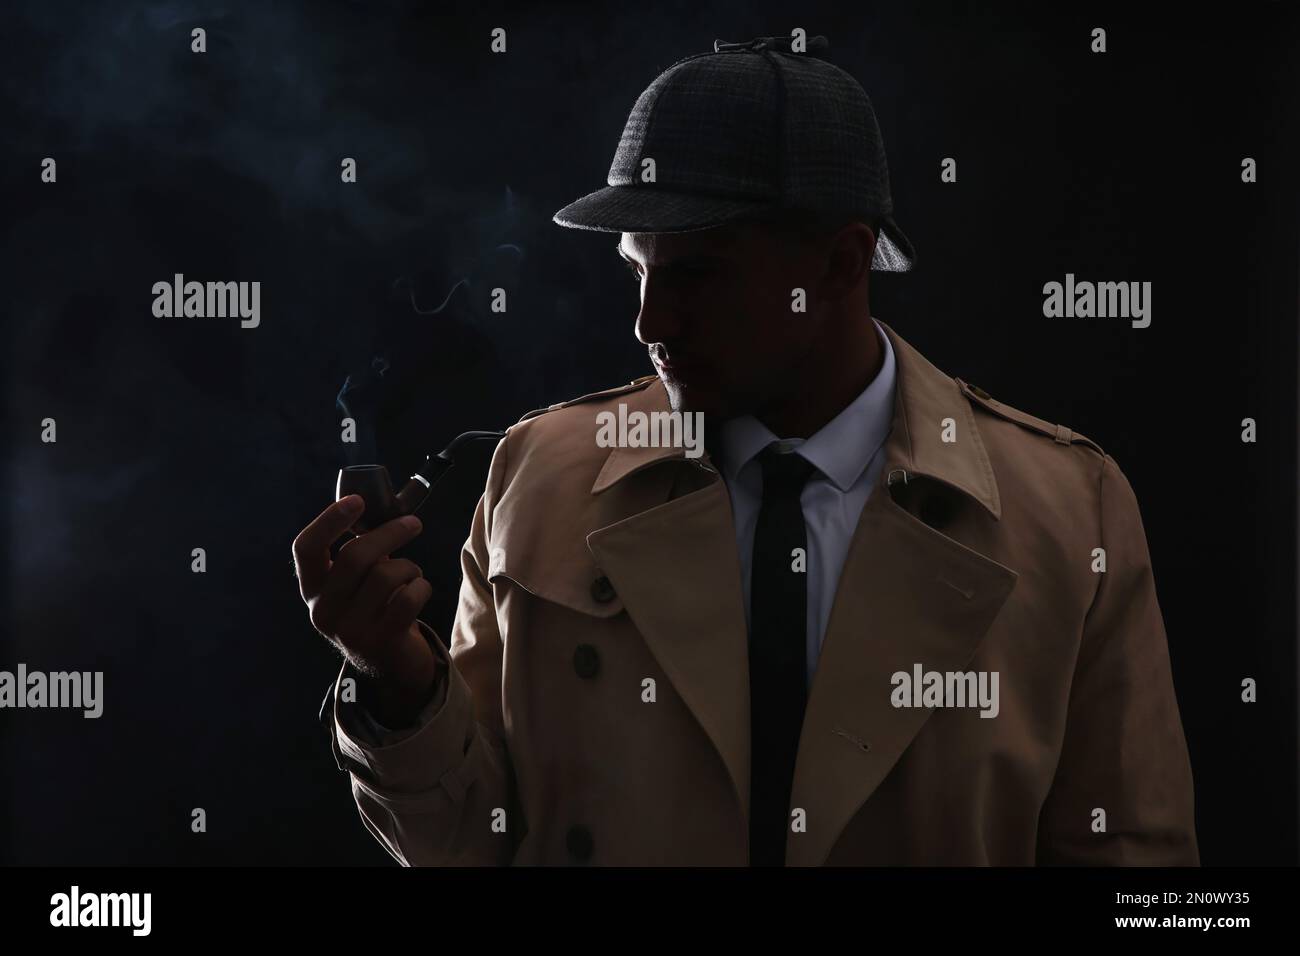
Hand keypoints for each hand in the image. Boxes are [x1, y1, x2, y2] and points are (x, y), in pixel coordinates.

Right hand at [293, 495, 439, 724]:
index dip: (329, 520)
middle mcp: (323, 611)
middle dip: (390, 533)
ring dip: (409, 566)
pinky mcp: (381, 642)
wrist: (390, 664)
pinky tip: (420, 591)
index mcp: (312, 590)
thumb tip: (377, 507)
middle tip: (413, 523)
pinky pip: (408, 598)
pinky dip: (421, 587)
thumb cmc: (375, 606)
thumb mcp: (358, 581)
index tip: (357, 500)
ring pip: (386, 575)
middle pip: (355, 557)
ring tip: (412, 574)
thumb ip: (360, 549)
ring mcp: (350, 630)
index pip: (306, 548)